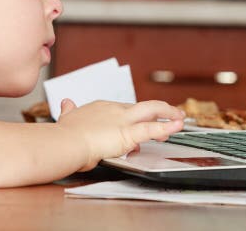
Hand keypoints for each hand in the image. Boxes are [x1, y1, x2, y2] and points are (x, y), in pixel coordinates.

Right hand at [57, 99, 184, 170]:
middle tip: (171, 115)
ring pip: (152, 110)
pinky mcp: (128, 133)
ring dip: (168, 113)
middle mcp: (115, 110)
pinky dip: (167, 126)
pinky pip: (152, 128)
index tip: (137, 126)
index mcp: (102, 108)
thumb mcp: (66, 118)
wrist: (66, 142)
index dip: (134, 118)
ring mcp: (123, 120)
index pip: (124, 110)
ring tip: (179, 119)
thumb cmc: (65, 135)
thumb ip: (68, 110)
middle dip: (159, 111)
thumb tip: (66, 102)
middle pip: (142, 108)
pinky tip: (177, 125)